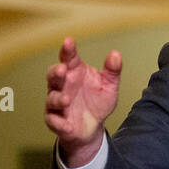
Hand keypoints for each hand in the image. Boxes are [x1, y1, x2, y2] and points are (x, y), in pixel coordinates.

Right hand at [45, 39, 120, 166]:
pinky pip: (53, 120)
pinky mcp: (56, 120)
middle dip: (56, 72)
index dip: (67, 50)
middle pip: (53, 75)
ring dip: (57, 98)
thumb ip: (113, 70)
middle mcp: (63, 85)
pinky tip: (67, 124)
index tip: (68, 41)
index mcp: (75, 72)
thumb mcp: (109, 85)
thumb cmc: (98, 101)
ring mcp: (57, 103)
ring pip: (51, 98)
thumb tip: (116, 54)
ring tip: (66, 100)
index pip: (68, 58)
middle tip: (62, 69)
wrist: (94, 126)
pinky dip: (59, 122)